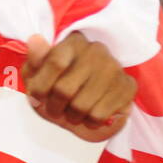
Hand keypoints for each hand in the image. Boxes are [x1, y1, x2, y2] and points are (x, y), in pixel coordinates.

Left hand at [20, 32, 136, 141]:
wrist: (86, 108)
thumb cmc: (57, 86)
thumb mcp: (37, 74)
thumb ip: (34, 60)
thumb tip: (35, 39)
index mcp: (72, 42)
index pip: (54, 63)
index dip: (41, 87)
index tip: (36, 97)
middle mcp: (96, 50)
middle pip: (64, 89)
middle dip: (53, 107)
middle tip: (53, 109)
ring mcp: (114, 68)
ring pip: (81, 106)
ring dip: (71, 117)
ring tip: (71, 113)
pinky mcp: (128, 86)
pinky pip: (99, 115)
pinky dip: (89, 122)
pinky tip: (89, 116)